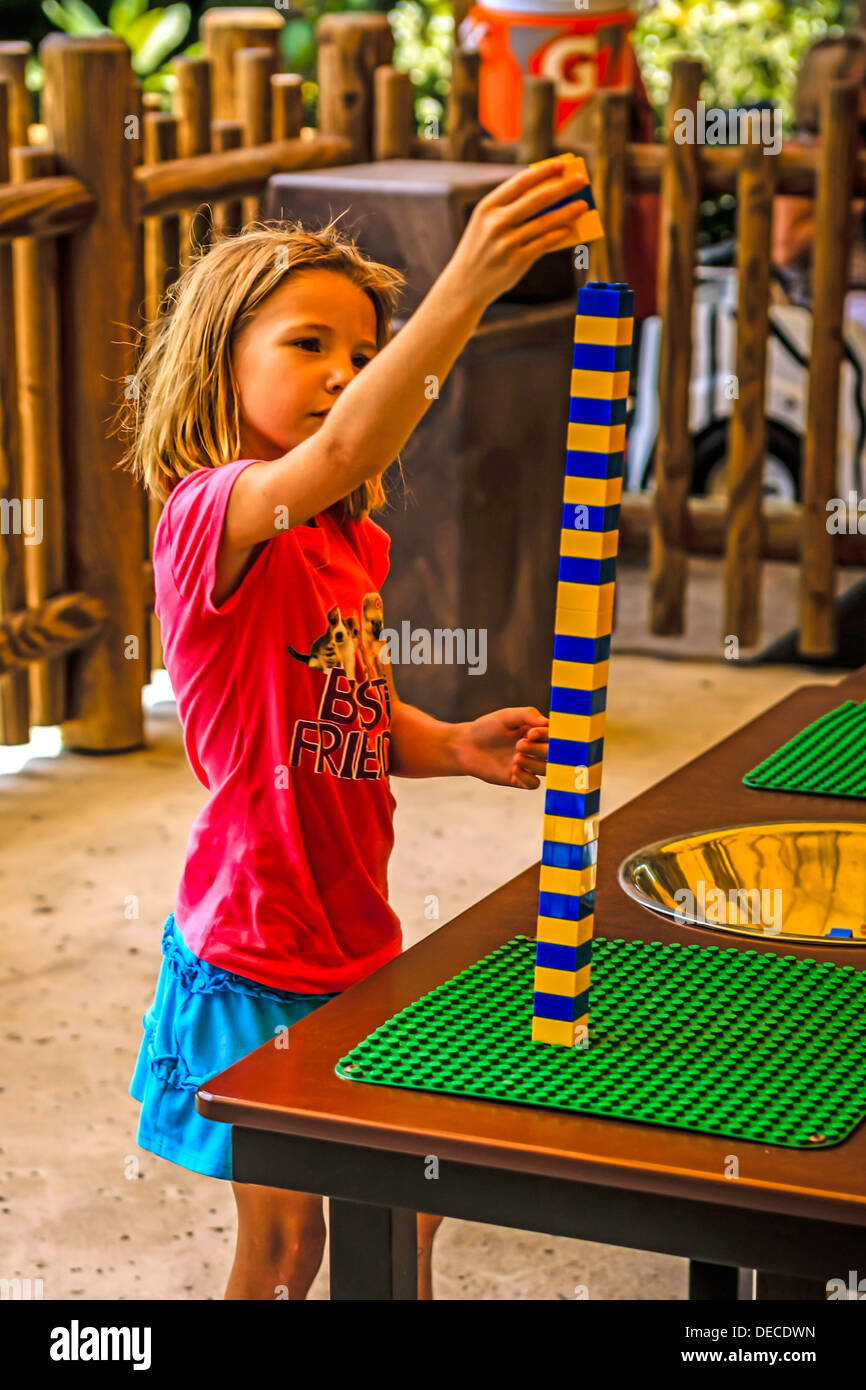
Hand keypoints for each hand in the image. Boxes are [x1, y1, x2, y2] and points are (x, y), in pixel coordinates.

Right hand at [444, 162, 590, 310]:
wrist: (464, 286)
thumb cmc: (480, 250)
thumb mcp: (484, 224)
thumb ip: (509, 209)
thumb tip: (547, 198)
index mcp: (487, 207)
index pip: (519, 182)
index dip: (542, 172)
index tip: (560, 165)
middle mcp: (496, 223)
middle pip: (536, 199)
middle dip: (562, 187)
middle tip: (581, 181)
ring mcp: (506, 243)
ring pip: (544, 222)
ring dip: (567, 212)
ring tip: (583, 205)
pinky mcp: (516, 261)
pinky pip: (543, 244)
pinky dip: (558, 235)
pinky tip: (569, 229)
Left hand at [455, 706, 548, 788]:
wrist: (465, 746)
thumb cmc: (486, 728)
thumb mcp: (506, 716)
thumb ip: (527, 715)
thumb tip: (547, 722)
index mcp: (536, 732)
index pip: (553, 735)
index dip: (546, 736)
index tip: (531, 733)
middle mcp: (536, 749)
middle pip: (553, 754)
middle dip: (540, 750)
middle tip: (519, 745)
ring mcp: (528, 765)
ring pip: (546, 769)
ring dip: (534, 764)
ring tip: (516, 757)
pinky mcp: (518, 779)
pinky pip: (534, 784)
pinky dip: (528, 778)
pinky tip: (514, 769)